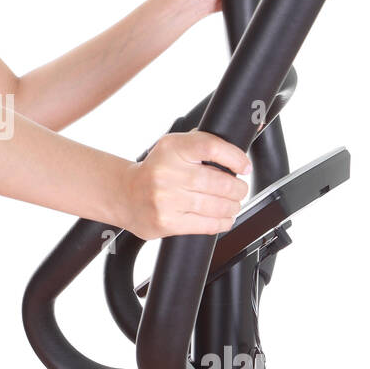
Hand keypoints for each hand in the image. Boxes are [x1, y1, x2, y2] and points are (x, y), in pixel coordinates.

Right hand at [123, 129, 251, 239]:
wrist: (125, 194)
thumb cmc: (154, 171)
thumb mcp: (172, 148)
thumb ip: (200, 144)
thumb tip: (237, 153)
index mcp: (171, 148)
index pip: (210, 147)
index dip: (234, 157)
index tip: (244, 166)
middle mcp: (166, 172)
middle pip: (218, 181)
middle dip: (238, 188)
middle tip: (240, 190)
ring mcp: (165, 199)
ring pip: (215, 205)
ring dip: (232, 206)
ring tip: (234, 204)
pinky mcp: (167, 222)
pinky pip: (205, 224)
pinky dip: (222, 222)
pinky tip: (224, 218)